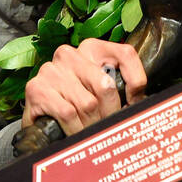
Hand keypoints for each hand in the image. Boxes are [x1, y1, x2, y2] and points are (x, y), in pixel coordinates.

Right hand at [22, 39, 147, 135]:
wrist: (41, 118)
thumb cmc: (76, 103)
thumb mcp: (101, 90)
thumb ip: (123, 89)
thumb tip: (144, 103)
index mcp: (91, 48)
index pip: (125, 54)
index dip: (136, 80)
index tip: (134, 101)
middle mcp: (70, 54)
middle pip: (106, 86)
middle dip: (111, 112)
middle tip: (110, 125)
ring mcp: (51, 70)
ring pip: (88, 104)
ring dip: (93, 125)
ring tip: (92, 131)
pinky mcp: (37, 88)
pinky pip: (68, 113)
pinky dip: (76, 129)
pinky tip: (76, 133)